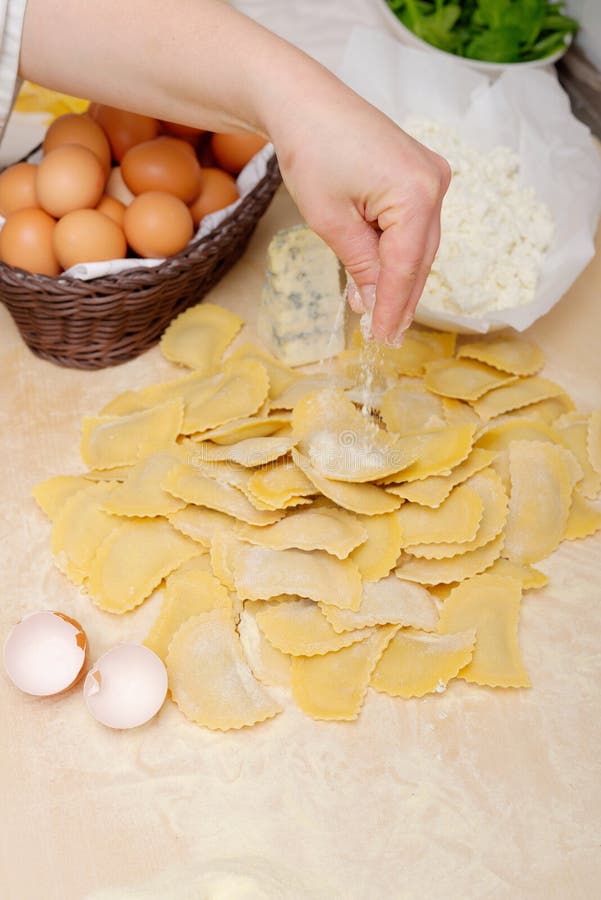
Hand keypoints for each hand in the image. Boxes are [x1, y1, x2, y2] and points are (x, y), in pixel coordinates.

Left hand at [269, 77, 450, 343]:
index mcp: (417, 193)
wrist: (304, 100)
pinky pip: (413, 225)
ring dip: (396, 277)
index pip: (406, 268)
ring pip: (418, 244)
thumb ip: (360, 266)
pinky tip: (377, 274)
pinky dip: (395, 250)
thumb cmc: (311, 150)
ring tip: (374, 311)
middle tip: (382, 335)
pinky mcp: (419, 173)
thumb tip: (375, 306)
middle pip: (418, 258)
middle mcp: (435, 183)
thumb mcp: (331, 220)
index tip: (384, 340)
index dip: (393, 308)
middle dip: (398, 297)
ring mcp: (431, 175)